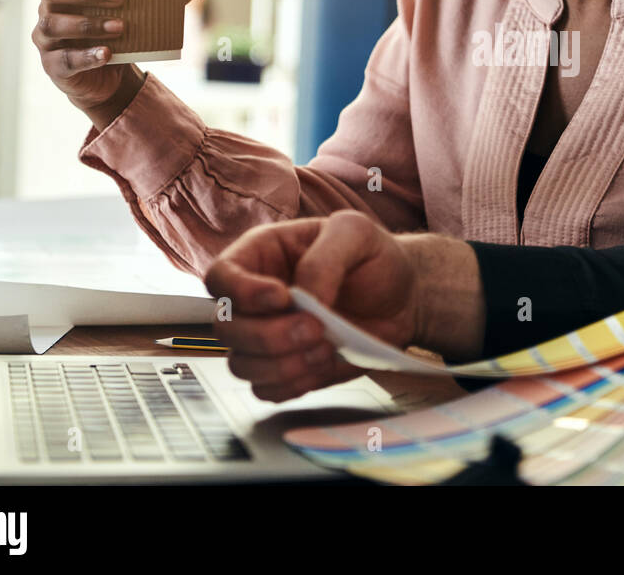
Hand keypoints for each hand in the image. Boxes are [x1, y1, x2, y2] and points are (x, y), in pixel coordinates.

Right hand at [31, 0, 196, 111]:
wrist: (105, 78)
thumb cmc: (115, 33)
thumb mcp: (134, 13)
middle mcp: (49, 7)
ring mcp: (47, 37)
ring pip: (55, 23)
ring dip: (89, 24)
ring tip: (122, 26)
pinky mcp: (54, 64)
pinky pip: (65, 59)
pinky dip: (87, 56)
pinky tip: (107, 54)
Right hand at [204, 211, 420, 401]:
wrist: (403, 296)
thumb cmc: (374, 258)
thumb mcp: (356, 233)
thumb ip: (325, 259)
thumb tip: (304, 297)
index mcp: (262, 256)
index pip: (220, 276)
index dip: (241, 292)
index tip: (282, 297)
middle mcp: (255, 299)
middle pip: (225, 328)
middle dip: (270, 335)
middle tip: (316, 327)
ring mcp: (267, 337)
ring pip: (241, 365)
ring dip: (284, 364)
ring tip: (326, 346)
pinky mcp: (286, 368)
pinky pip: (267, 390)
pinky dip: (294, 384)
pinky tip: (323, 363)